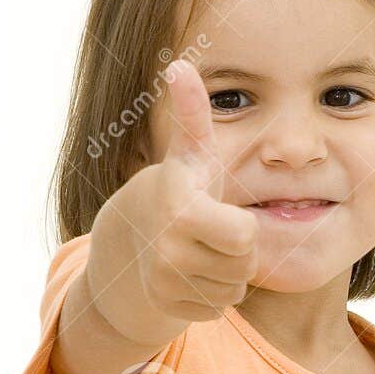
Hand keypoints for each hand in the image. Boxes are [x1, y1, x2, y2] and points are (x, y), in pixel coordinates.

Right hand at [119, 57, 259, 328]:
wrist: (131, 241)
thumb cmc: (178, 189)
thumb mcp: (189, 153)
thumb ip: (191, 112)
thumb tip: (180, 65)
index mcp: (180, 208)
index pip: (244, 235)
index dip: (242, 226)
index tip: (218, 210)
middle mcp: (167, 248)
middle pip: (243, 264)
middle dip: (239, 252)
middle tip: (215, 233)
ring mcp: (163, 281)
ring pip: (232, 289)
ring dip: (228, 274)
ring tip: (203, 251)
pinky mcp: (166, 307)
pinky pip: (218, 308)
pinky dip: (213, 296)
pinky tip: (193, 275)